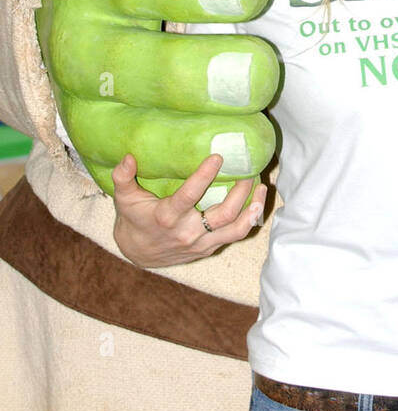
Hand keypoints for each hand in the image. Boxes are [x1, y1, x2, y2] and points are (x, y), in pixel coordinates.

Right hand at [35, 0, 309, 204]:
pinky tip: (235, 180)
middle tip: (263, 73)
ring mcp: (85, 107)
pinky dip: (192, 187)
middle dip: (209, 77)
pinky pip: (146, 184)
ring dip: (206, 145)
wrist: (77, 7)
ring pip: (141, 139)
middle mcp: (83, 44)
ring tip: (259, 140)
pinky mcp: (100, 156)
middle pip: (143, 70)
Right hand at [112, 152, 267, 267]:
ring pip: (235, 229)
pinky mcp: (210, 248)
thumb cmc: (134, 219)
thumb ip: (123, 177)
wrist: (138, 254)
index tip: (218, 157)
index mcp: (167, 217)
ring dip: (252, 208)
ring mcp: (201, 243)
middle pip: (222, 214)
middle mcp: (187, 232)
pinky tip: (257, 202)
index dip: (204, 177)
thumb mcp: (124, 199)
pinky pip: (235, 236)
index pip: (188, 196)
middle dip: (240, 192)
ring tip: (262, 187)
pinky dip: (249, 220)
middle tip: (249, 170)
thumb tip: (128, 157)